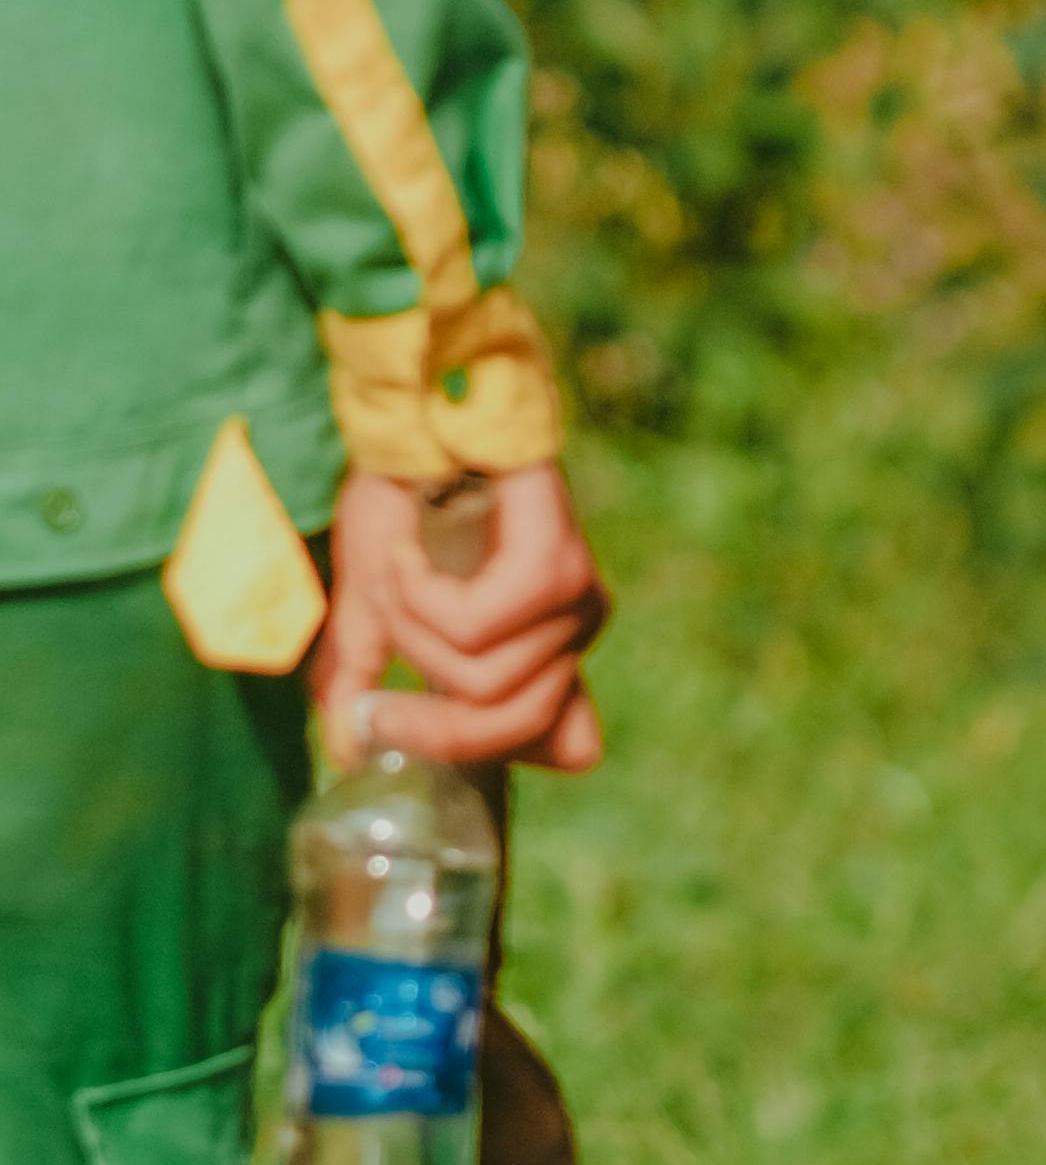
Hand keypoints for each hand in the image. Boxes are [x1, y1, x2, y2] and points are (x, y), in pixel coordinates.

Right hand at [314, 462, 610, 770]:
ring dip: (408, 634)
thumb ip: (370, 678)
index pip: (574, 750)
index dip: (491, 748)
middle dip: (421, 724)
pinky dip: (417, 598)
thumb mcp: (376, 606)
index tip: (409, 719)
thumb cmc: (402, 501)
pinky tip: (406, 555)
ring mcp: (578, 599)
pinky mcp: (555, 561)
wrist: (414, 413)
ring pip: (482, 681)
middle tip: (369, 698)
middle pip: (514, 729)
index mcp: (553, 651)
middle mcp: (580, 632)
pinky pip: (474, 627)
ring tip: (396, 576)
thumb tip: (347, 750)